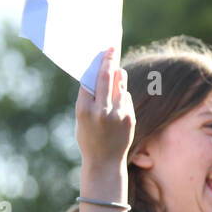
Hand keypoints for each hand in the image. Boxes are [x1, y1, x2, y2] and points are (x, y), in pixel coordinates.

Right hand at [75, 48, 134, 168]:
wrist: (105, 162)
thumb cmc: (89, 138)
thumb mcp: (81, 120)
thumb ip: (89, 100)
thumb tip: (99, 77)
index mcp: (84, 110)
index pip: (90, 81)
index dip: (95, 66)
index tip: (99, 54)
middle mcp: (101, 110)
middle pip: (105, 78)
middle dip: (108, 61)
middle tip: (111, 48)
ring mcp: (117, 114)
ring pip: (119, 86)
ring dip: (118, 75)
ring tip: (116, 68)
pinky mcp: (129, 117)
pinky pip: (126, 98)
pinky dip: (122, 95)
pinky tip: (118, 97)